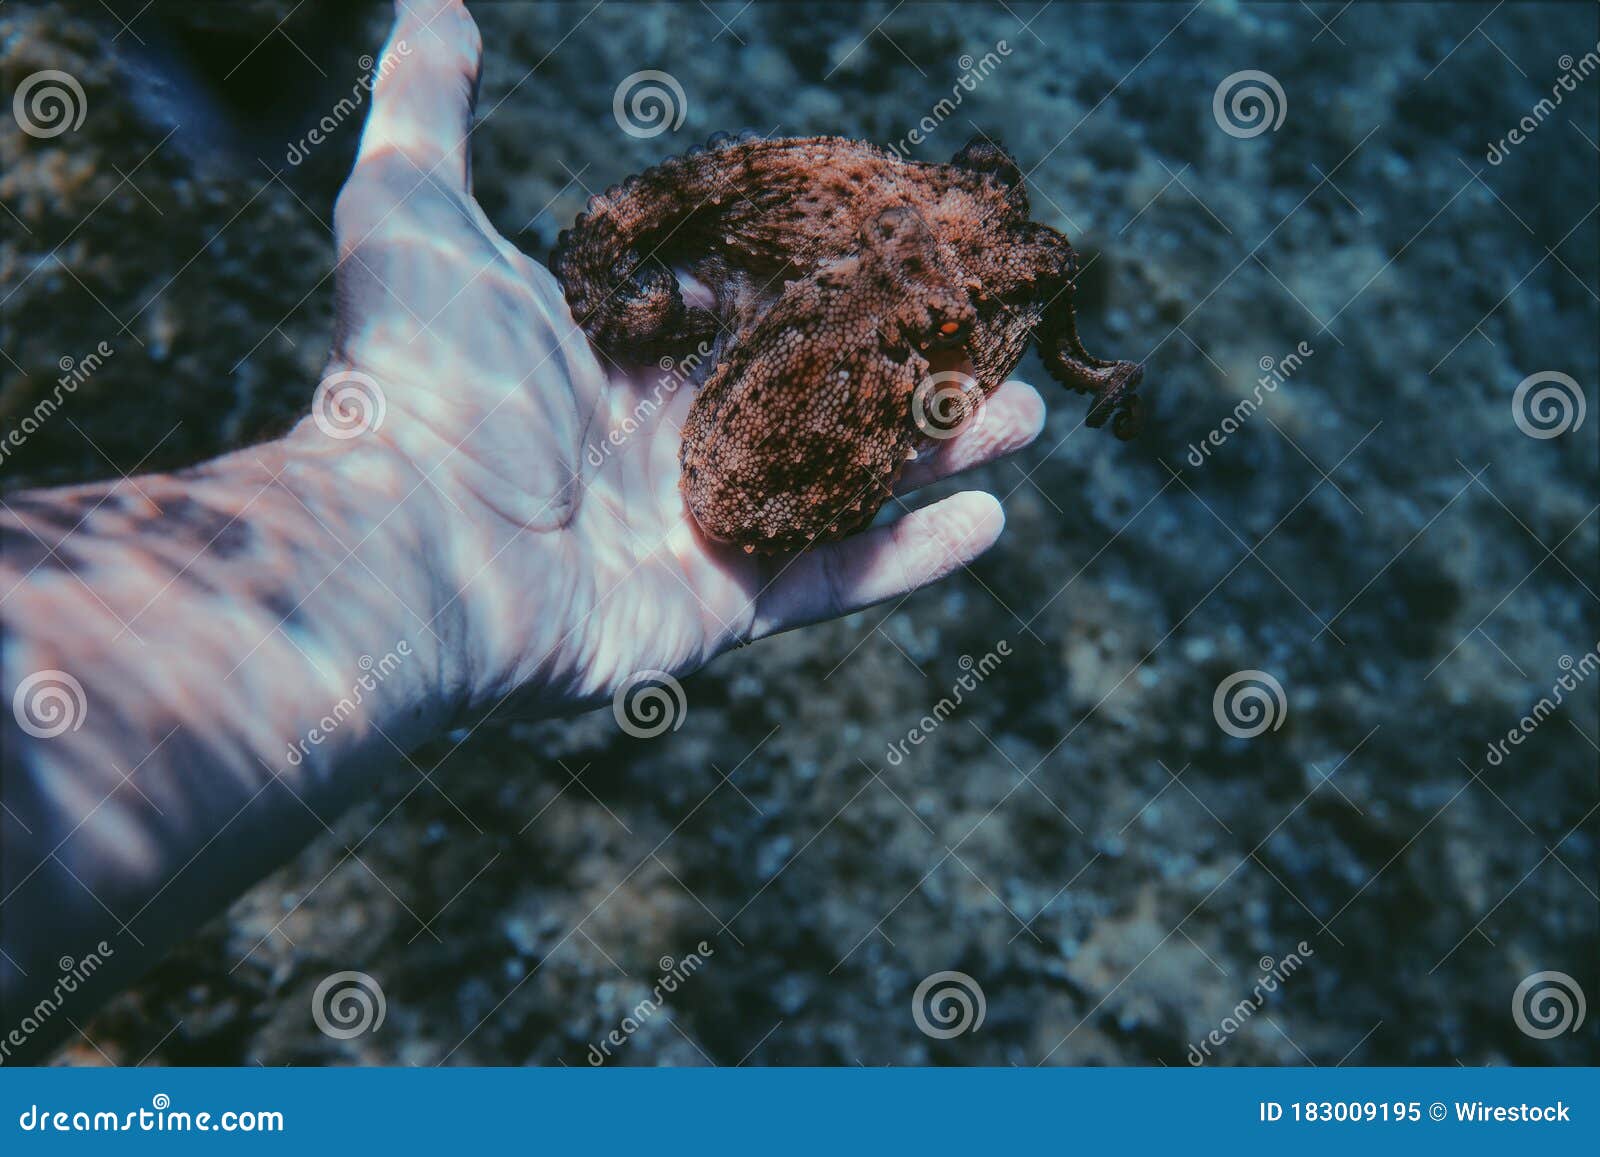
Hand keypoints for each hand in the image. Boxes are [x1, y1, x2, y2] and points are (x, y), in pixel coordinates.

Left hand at [322, 0, 1047, 714]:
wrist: (411, 542)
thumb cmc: (420, 375)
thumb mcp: (415, 209)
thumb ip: (433, 103)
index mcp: (622, 354)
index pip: (754, 303)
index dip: (833, 273)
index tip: (913, 241)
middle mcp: (667, 440)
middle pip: (821, 391)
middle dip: (913, 361)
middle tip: (994, 324)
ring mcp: (700, 527)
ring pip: (849, 481)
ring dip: (939, 448)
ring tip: (1025, 416)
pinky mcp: (723, 606)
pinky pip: (839, 581)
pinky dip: (915, 558)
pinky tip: (993, 519)